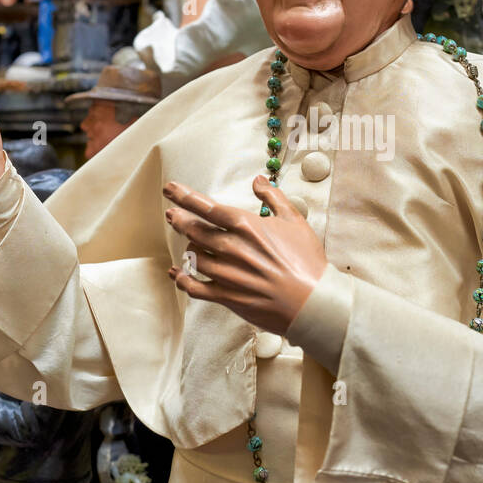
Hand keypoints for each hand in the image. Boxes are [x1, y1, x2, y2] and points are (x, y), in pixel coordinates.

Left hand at [164, 176, 327, 335]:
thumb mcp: (295, 220)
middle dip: (179, 220)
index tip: (170, 189)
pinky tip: (176, 274)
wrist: (312, 301)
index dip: (184, 196)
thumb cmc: (306, 260)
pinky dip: (182, 279)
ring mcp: (226, 273)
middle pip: (194, 230)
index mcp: (246, 226)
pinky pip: (194, 287)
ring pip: (193, 256)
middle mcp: (231, 247)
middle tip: (171, 214)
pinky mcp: (226, 296)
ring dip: (187, 248)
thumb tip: (258, 181)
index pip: (207, 207)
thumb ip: (273, 197)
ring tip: (186, 243)